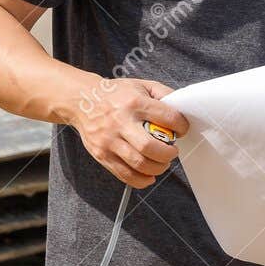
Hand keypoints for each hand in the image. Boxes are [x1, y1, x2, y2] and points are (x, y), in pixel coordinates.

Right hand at [69, 78, 186, 187]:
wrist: (82, 100)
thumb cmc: (115, 93)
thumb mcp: (141, 85)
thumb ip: (164, 94)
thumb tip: (182, 111)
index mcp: (135, 103)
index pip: (167, 118)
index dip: (181, 126)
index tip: (181, 130)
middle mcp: (121, 123)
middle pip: (150, 148)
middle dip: (169, 153)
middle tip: (172, 150)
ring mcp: (109, 141)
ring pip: (139, 164)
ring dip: (158, 168)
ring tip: (162, 162)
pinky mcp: (102, 155)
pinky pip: (125, 175)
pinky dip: (142, 180)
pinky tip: (150, 175)